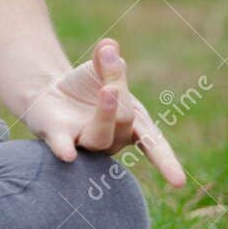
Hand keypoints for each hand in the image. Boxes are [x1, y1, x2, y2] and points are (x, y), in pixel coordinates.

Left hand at [23, 38, 185, 186]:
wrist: (49, 93)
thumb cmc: (84, 87)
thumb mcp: (99, 69)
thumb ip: (107, 60)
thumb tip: (109, 46)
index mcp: (132, 124)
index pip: (154, 144)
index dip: (166, 162)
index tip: (178, 182)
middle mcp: (112, 139)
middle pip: (125, 121)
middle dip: (120, 93)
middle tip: (113, 70)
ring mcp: (85, 140)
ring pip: (101, 137)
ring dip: (106, 113)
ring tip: (107, 89)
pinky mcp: (58, 137)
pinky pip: (63, 146)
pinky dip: (66, 149)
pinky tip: (68, 155)